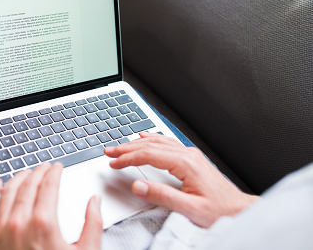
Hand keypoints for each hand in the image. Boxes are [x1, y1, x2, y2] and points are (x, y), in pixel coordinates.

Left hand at [0, 162, 102, 249]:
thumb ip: (92, 224)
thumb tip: (94, 202)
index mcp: (44, 223)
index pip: (48, 185)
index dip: (53, 172)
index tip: (57, 167)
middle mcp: (19, 222)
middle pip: (28, 184)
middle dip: (37, 171)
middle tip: (44, 167)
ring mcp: (0, 230)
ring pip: (6, 191)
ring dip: (17, 177)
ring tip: (25, 173)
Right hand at [105, 133, 258, 227]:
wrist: (238, 210)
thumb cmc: (218, 210)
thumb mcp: (189, 209)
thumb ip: (161, 196)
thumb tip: (138, 186)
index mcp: (186, 164)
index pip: (149, 155)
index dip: (128, 158)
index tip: (114, 162)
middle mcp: (187, 155)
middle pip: (150, 145)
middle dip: (127, 147)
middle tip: (110, 151)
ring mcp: (190, 155)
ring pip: (158, 141)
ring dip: (136, 143)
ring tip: (120, 146)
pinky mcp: (191, 158)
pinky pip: (166, 143)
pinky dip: (151, 140)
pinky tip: (145, 138)